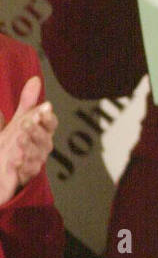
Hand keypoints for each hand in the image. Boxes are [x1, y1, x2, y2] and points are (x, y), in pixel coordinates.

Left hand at [0, 76, 57, 205]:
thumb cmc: (7, 148)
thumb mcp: (15, 123)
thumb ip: (26, 104)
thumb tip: (35, 80)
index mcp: (40, 133)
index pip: (50, 124)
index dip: (48, 118)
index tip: (43, 109)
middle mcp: (39, 148)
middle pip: (46, 140)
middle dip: (37, 131)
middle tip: (26, 122)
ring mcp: (33, 163)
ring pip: (38, 156)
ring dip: (30, 146)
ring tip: (20, 138)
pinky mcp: (24, 177)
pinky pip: (28, 172)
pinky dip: (23, 165)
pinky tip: (16, 159)